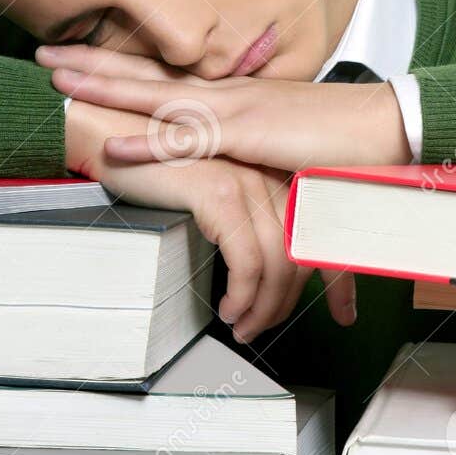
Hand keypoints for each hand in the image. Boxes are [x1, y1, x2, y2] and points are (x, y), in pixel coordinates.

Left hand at [41, 43, 411, 171]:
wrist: (390, 130)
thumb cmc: (343, 145)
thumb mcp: (282, 149)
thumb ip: (249, 156)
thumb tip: (227, 172)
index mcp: (233, 97)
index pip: (164, 75)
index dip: (119, 65)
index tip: (78, 58)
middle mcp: (227, 95)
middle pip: (146, 72)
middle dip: (92, 62)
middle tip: (43, 52)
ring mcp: (236, 112)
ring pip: (156, 95)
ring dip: (105, 85)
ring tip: (58, 78)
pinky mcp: (251, 137)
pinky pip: (191, 142)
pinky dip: (151, 144)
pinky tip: (115, 144)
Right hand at [65, 99, 355, 343]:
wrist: (111, 127)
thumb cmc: (158, 161)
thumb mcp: (216, 190)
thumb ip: (247, 217)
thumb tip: (264, 268)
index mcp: (275, 169)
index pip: (322, 230)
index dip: (339, 278)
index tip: (343, 311)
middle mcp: (270, 173)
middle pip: (304, 250)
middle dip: (292, 301)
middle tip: (267, 327)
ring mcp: (248, 181)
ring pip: (279, 261)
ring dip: (264, 306)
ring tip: (245, 326)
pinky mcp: (221, 193)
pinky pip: (246, 260)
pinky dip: (243, 294)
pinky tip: (231, 308)